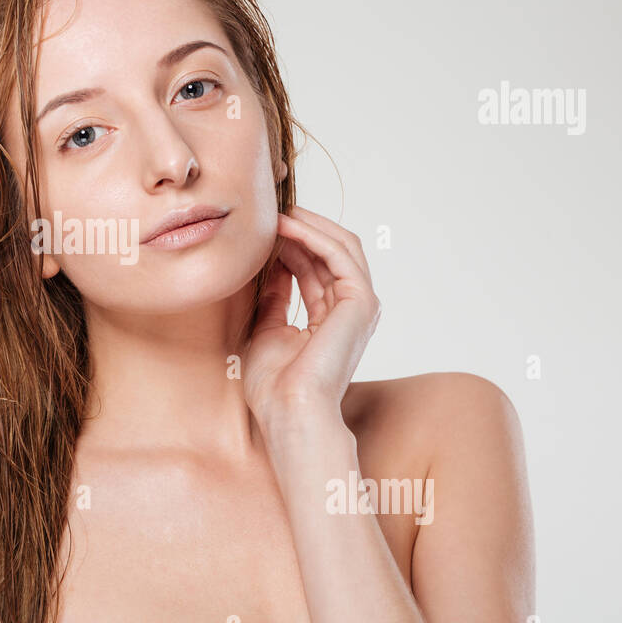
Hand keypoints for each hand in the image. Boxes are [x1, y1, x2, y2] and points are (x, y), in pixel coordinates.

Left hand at [243, 206, 380, 431]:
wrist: (289, 412)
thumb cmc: (274, 386)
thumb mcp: (266, 329)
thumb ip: (273, 297)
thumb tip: (271, 266)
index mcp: (333, 319)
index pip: (316, 267)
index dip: (290, 243)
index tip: (261, 228)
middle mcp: (351, 310)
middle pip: (331, 252)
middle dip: (301, 227)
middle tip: (269, 210)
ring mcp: (360, 305)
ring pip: (339, 246)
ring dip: (307, 225)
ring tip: (275, 212)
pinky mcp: (360, 302)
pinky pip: (338, 254)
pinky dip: (311, 235)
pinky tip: (285, 226)